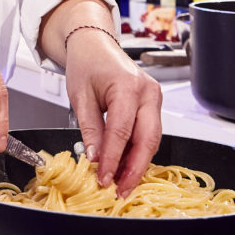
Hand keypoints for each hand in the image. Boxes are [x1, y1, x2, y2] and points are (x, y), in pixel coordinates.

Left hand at [64, 29, 161, 196]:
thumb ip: (90, 129)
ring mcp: (154, 98)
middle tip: (120, 189)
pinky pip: (149, 132)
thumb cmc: (86, 64)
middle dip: (135, 168)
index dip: (113, 159)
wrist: (95, 45)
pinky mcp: (153, 104)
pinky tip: (126, 165)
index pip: (122, 132)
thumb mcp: (80, 97)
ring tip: (121, 182)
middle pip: (147, 139)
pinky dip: (138, 150)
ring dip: (137, 162)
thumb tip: (96, 158)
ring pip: (152, 138)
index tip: (104, 179)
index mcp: (128, 87)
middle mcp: (148, 92)